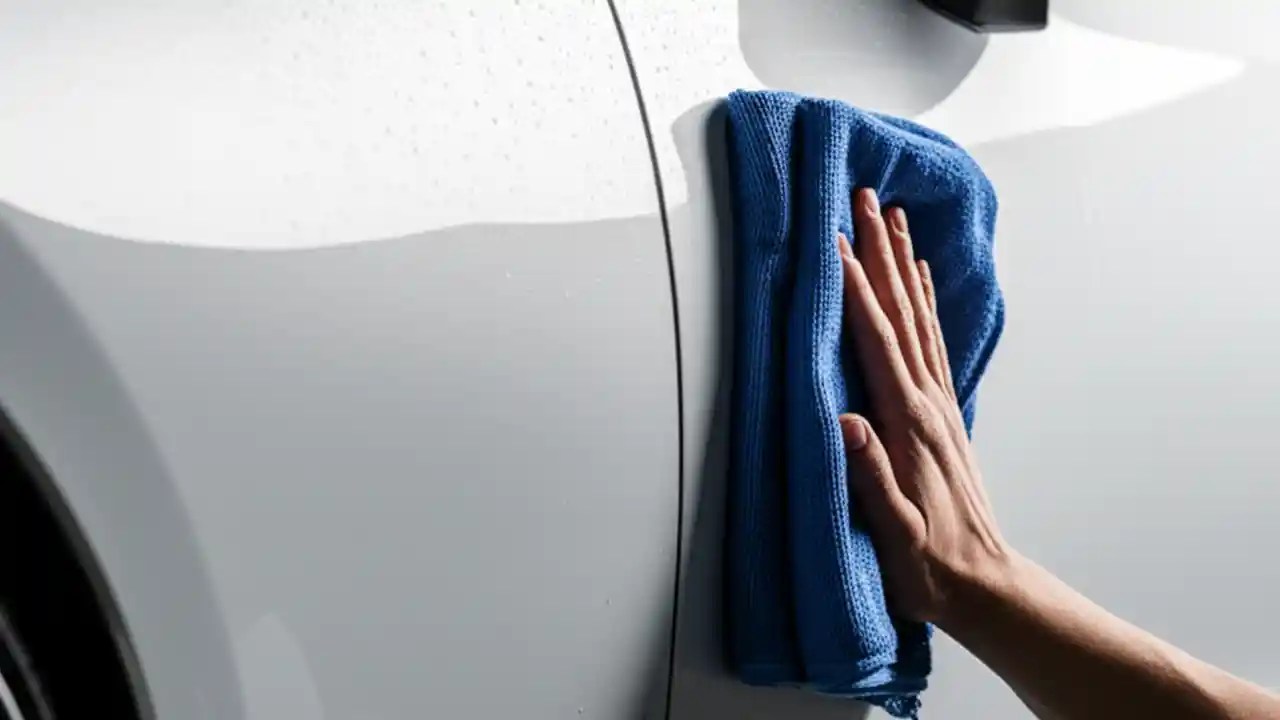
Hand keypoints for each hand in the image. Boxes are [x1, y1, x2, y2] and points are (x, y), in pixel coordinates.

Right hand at [837, 188, 1014, 628]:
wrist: (984, 584)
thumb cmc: (931, 565)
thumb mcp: (893, 532)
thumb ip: (870, 477)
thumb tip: (847, 420)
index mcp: (909, 425)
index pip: (878, 342)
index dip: (856, 290)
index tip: (837, 241)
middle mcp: (929, 403)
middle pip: (903, 312)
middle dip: (883, 252)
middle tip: (869, 199)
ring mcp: (939, 405)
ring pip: (919, 318)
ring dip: (904, 264)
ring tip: (894, 217)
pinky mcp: (942, 415)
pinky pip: (933, 342)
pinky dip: (925, 302)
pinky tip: (920, 280)